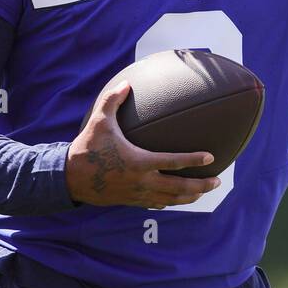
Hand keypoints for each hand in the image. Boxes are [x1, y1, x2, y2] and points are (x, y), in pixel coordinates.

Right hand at [66, 80, 217, 208]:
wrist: (70, 178)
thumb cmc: (86, 147)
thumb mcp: (99, 121)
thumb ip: (113, 100)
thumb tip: (126, 83)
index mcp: (140, 162)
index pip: (174, 162)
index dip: (194, 160)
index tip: (210, 157)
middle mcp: (142, 181)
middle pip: (179, 187)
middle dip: (201, 186)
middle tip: (217, 181)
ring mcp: (138, 194)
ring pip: (171, 199)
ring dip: (190, 197)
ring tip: (204, 192)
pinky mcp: (130, 201)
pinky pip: (156, 204)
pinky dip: (170, 202)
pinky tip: (176, 199)